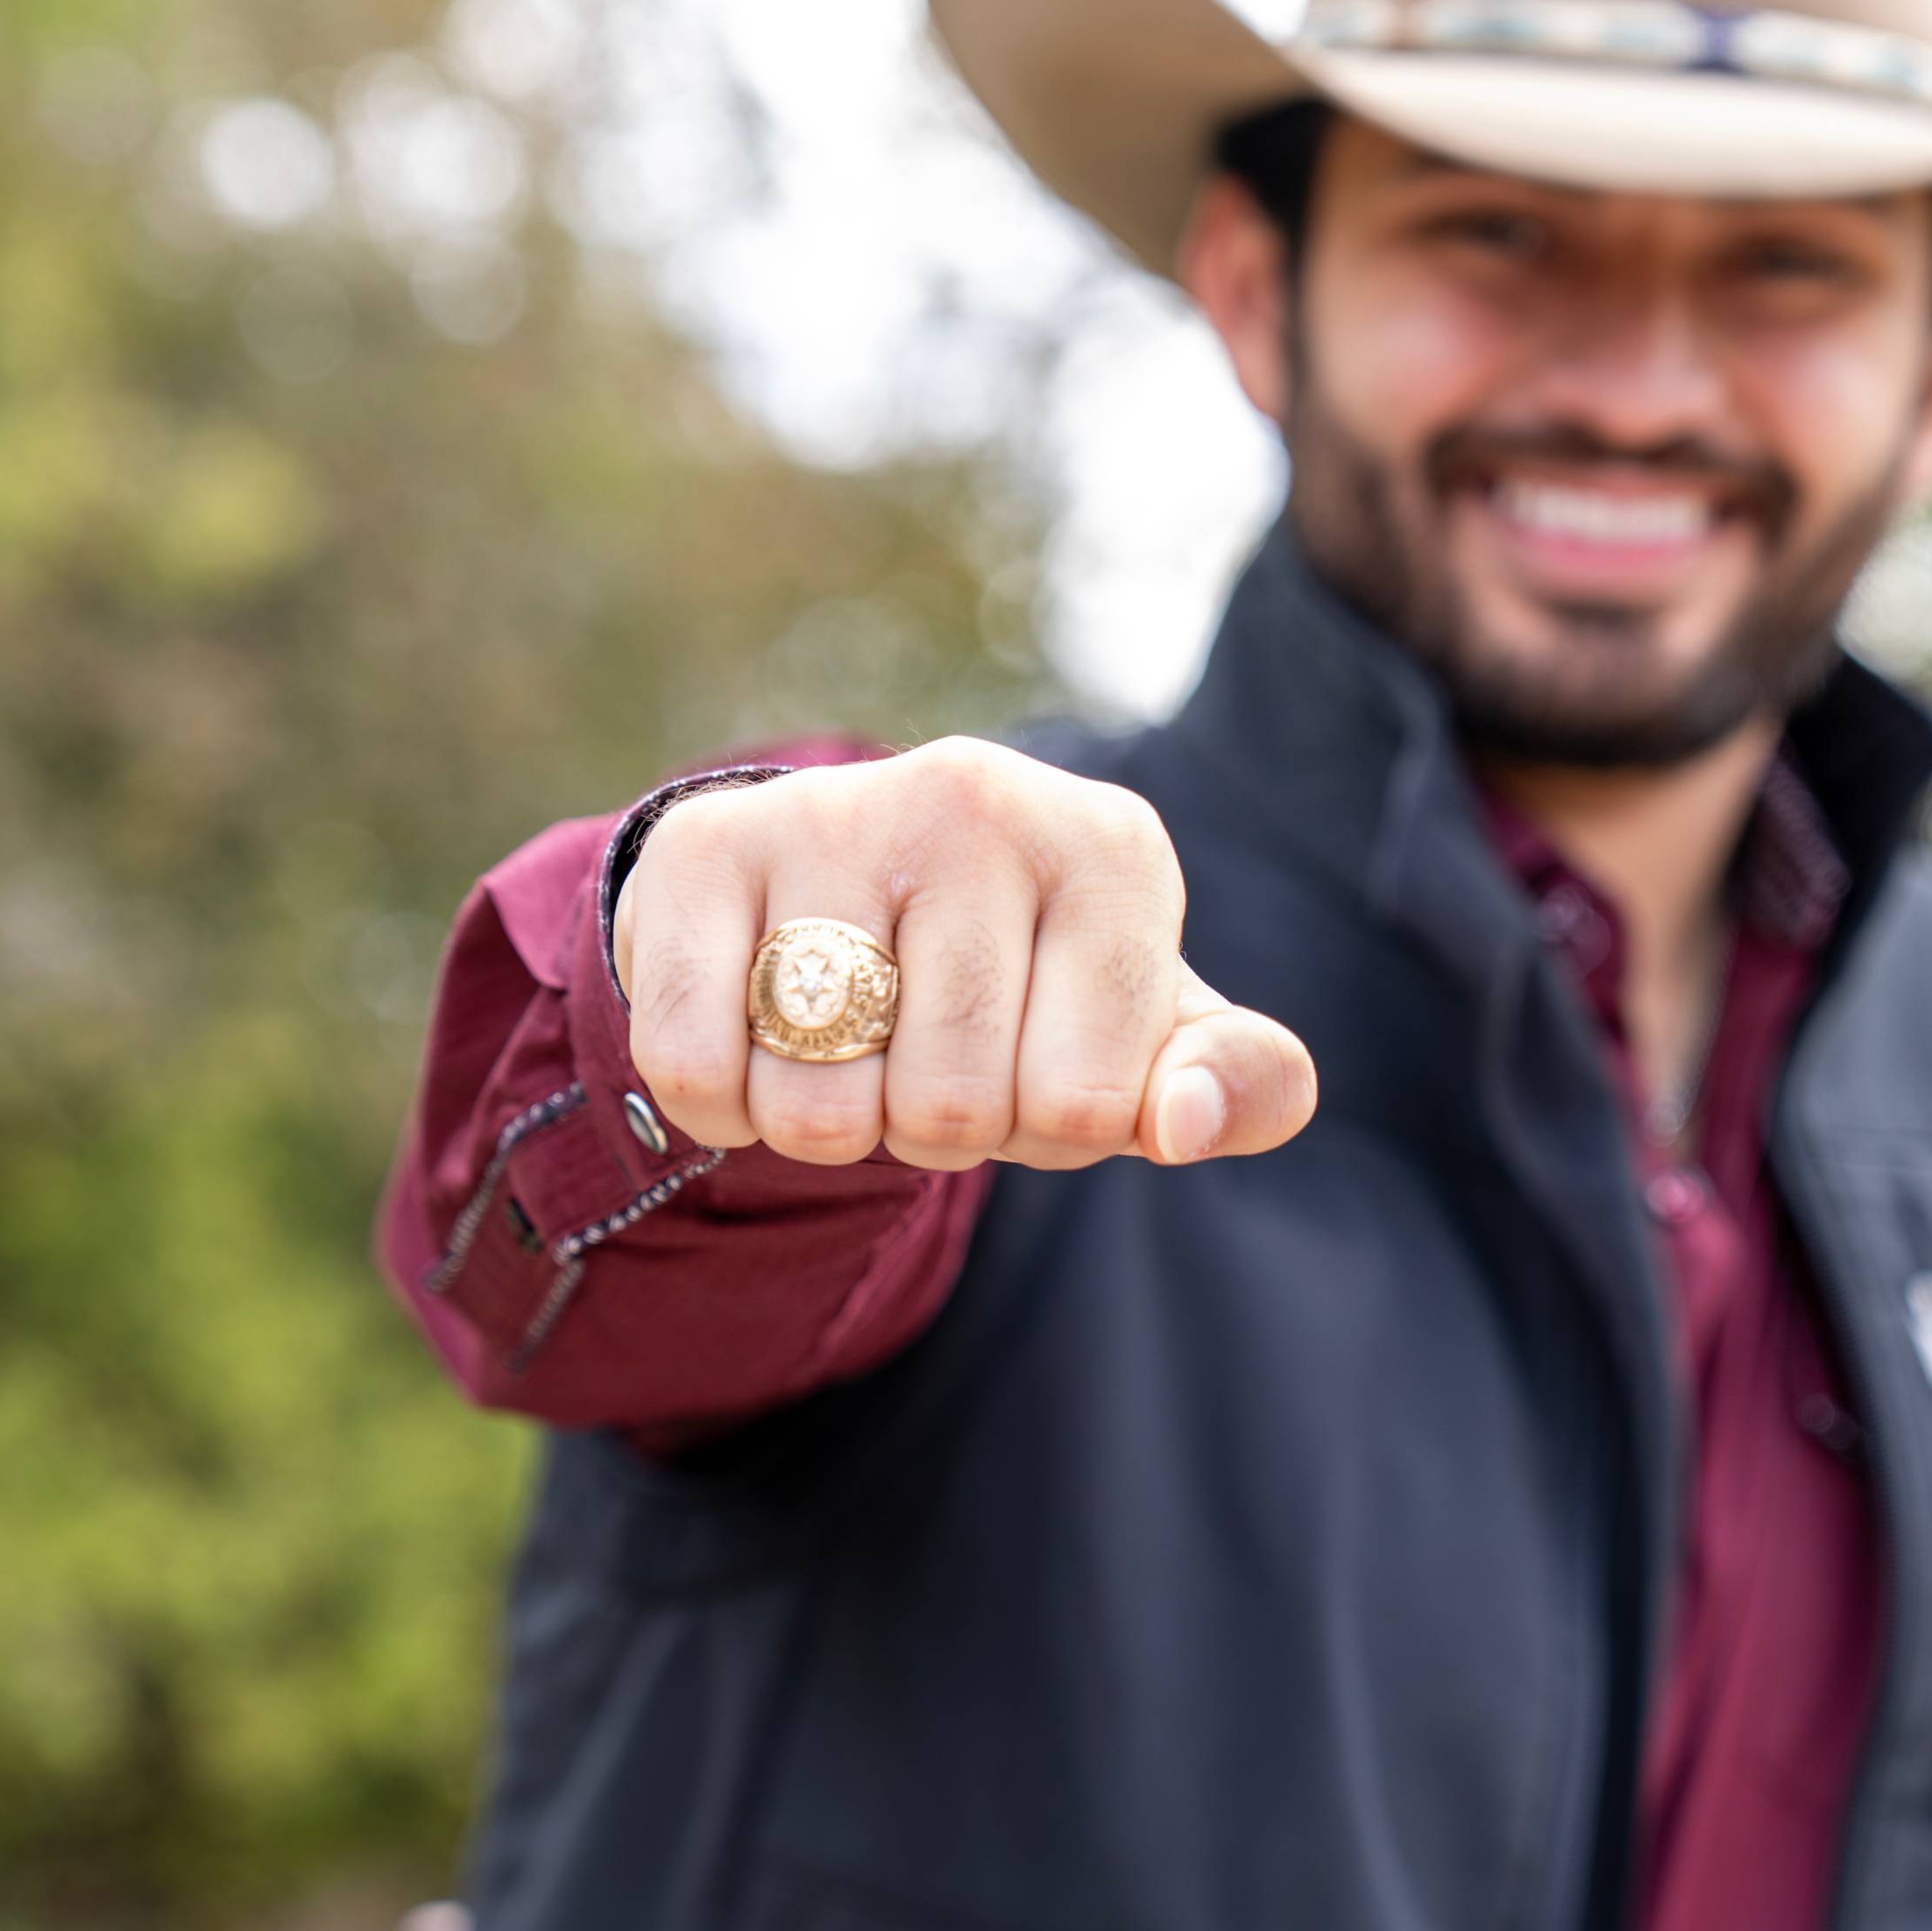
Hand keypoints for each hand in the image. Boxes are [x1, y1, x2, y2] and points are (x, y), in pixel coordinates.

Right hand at [609, 740, 1316, 1171]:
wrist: (844, 888)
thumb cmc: (1029, 985)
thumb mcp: (1152, 1034)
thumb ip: (1234, 1084)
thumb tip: (1181, 1123)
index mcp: (1114, 849)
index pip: (1086, 1107)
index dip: (1050, 1129)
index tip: (1035, 1060)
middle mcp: (983, 798)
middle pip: (949, 1110)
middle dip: (935, 1131)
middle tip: (928, 1054)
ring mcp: (838, 811)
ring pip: (820, 1105)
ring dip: (828, 1126)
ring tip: (849, 1042)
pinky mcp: (708, 845)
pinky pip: (697, 1071)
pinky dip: (722, 1108)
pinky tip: (754, 1043)